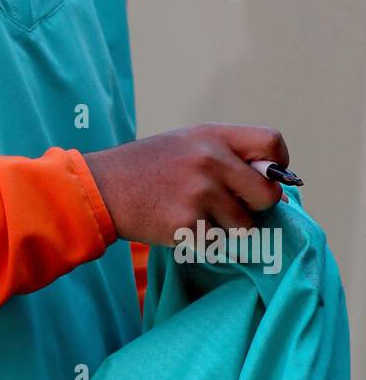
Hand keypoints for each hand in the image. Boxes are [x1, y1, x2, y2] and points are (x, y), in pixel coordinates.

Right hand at [84, 123, 289, 246]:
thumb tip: (277, 190)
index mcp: (213, 136)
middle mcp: (211, 160)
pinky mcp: (188, 223)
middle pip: (267, 194)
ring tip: (196, 215)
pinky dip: (205, 242)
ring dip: (227, 229)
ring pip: (245, 226)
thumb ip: (228, 158)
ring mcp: (200, 192)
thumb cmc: (148, 168)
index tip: (264, 177)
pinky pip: (219, 243)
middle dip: (256, 207)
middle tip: (230, 207)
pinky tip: (181, 226)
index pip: (272, 142)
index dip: (276, 164)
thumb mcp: (187, 144)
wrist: (102, 188)